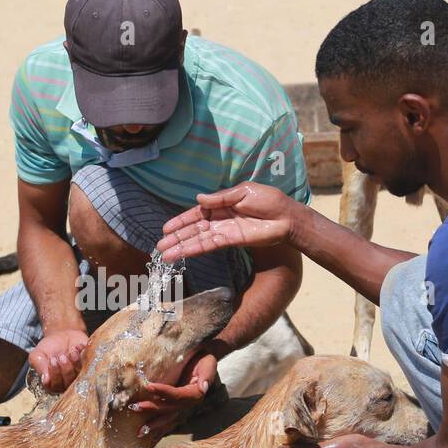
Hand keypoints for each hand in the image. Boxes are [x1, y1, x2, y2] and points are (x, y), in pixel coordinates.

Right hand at [29, 327, 88, 392]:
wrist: (61, 335)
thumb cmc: (48, 348)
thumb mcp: (37, 355)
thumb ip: (39, 366)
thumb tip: (45, 380)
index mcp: (52, 382)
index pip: (54, 385)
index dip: (55, 374)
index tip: (52, 360)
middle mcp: (66, 382)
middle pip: (68, 382)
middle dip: (65, 369)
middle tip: (61, 356)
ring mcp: (79, 374)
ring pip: (79, 375)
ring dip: (75, 363)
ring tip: (71, 352)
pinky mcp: (89, 365)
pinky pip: (89, 365)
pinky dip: (83, 355)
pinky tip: (77, 346)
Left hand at [128, 349, 219, 442]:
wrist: (201, 361)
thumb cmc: (203, 359)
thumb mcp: (209, 363)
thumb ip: (208, 374)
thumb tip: (204, 388)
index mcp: (195, 394)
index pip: (178, 395)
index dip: (163, 392)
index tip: (149, 386)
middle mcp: (188, 403)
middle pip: (169, 409)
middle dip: (152, 409)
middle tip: (134, 407)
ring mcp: (181, 407)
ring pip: (166, 417)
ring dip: (152, 424)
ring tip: (139, 431)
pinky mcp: (175, 407)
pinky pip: (164, 417)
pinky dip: (155, 427)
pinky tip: (145, 433)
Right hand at [156, 183, 299, 261]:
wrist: (287, 217)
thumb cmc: (269, 200)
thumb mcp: (244, 191)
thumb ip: (220, 197)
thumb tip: (199, 198)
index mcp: (221, 205)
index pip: (196, 213)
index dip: (181, 220)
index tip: (166, 228)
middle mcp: (220, 220)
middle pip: (193, 229)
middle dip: (176, 237)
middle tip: (159, 246)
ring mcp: (224, 231)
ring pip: (197, 240)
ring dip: (181, 247)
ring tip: (165, 255)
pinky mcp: (230, 241)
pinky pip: (209, 245)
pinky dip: (195, 249)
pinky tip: (182, 253)